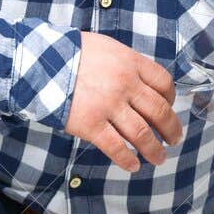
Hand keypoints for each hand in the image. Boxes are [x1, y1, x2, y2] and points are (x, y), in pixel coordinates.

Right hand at [64, 32, 183, 171]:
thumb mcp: (105, 47)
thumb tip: (138, 80)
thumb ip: (124, 62)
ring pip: (142, 133)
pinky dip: (127, 159)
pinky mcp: (91, 125)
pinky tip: (133, 165)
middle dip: (171, 129)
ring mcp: (108, 106)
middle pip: (159, 111)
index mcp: (130, 62)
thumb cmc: (69, 53)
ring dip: (154, 149)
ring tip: (159, 158)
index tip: (170, 107)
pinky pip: (116, 147)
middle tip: (174, 139)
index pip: (163, 82)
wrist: (39, 62)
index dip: (171, 98)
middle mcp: (125, 84)